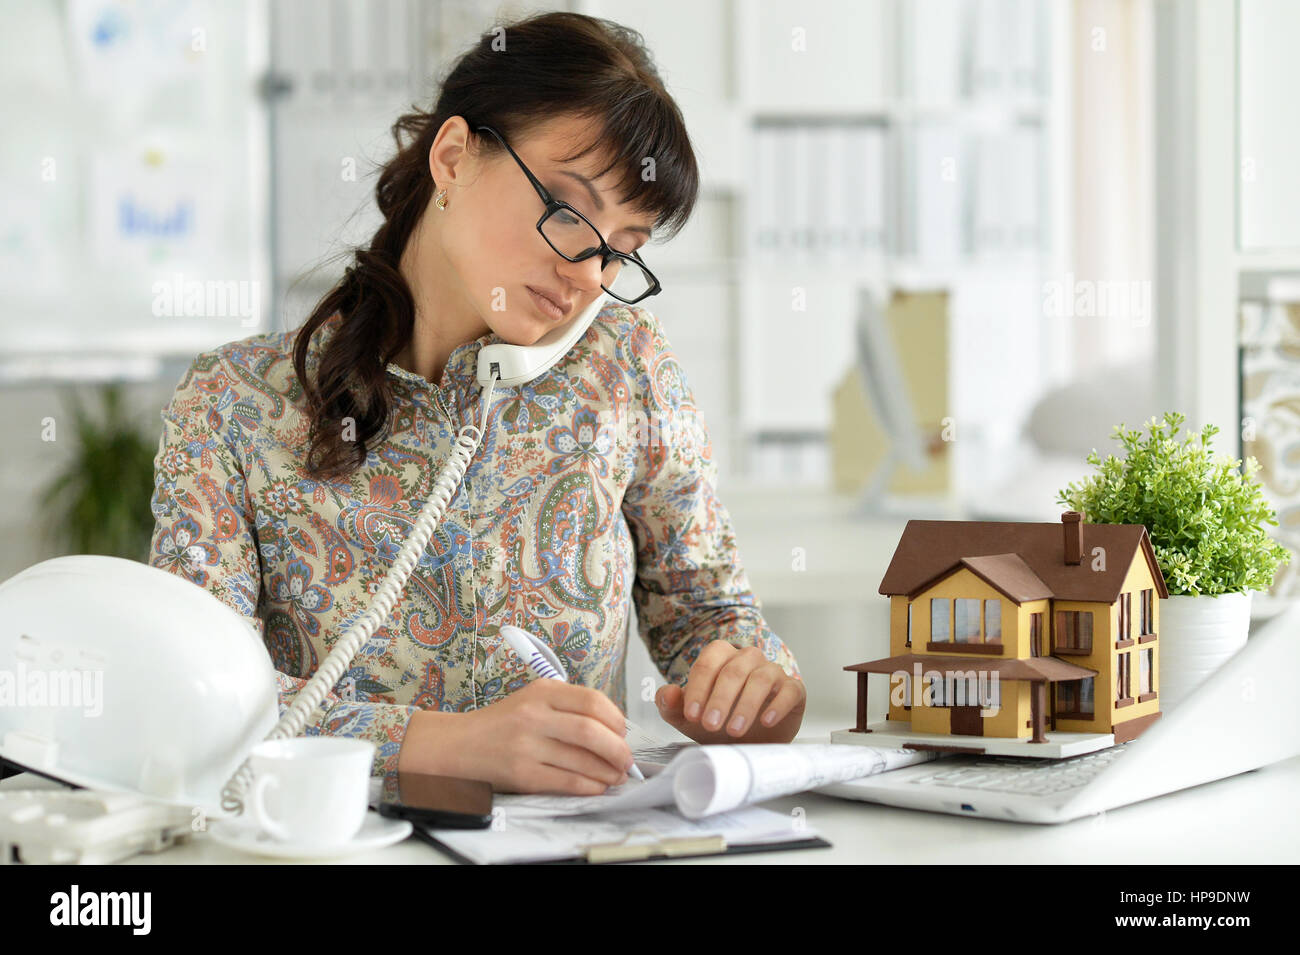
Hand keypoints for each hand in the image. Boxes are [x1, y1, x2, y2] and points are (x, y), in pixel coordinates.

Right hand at [443, 680, 634, 794]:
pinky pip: (567, 781)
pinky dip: (589, 785)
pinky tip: (597, 786)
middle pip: (591, 731)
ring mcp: (526, 746)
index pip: (591, 700)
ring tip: (616, 775)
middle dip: (618, 749)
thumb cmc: (503, 723)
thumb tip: (613, 729)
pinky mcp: (522, 774)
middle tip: (627, 759)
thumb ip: (568, 706)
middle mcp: (533, 716)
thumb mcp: (533, 699)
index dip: (615, 718)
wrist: (460, 744)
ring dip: (608, 771)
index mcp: (541, 692)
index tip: (623, 731)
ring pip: (582, 759)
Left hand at [654, 642, 805, 743]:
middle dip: (719, 699)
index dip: (699, 687)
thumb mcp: (690, 719)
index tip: (691, 714)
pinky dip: (778, 706)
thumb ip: (672, 705)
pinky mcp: (793, 689)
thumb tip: (667, 692)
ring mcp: (773, 671)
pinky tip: (766, 722)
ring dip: (745, 705)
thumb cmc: (719, 723)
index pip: (709, 661)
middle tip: (710, 726)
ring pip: (761, 678)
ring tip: (734, 731)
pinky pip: (789, 690)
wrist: (750, 742)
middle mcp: (748, 658)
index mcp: (722, 657)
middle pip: (734, 670)